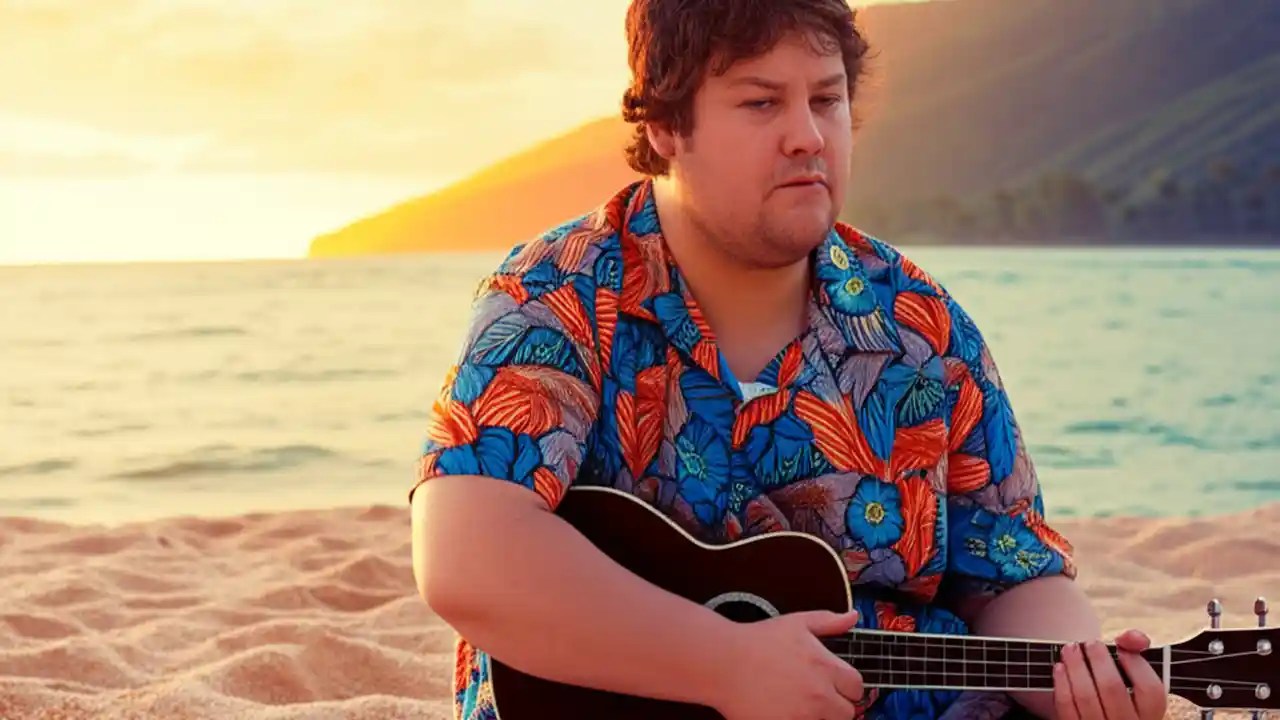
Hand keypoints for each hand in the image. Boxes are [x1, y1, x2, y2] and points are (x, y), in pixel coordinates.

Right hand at [710, 609, 864, 719]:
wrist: (723, 663)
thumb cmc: (757, 641)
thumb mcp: (796, 623)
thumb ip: (829, 621)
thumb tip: (853, 616)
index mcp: (825, 667)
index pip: (857, 687)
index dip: (848, 686)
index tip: (837, 685)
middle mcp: (819, 695)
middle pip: (847, 713)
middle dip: (837, 706)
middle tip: (819, 699)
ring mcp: (802, 716)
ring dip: (819, 717)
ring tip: (802, 706)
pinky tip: (787, 712)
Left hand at [1053, 629, 1167, 719]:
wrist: (1100, 716)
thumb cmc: (1117, 691)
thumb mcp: (1134, 677)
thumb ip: (1136, 651)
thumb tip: (1133, 636)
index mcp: (1149, 714)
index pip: (1150, 689)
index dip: (1136, 664)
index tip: (1122, 648)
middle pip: (1112, 689)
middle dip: (1098, 660)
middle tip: (1091, 643)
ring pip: (1086, 697)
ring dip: (1076, 667)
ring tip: (1070, 649)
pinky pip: (1067, 707)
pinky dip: (1062, 684)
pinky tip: (1060, 668)